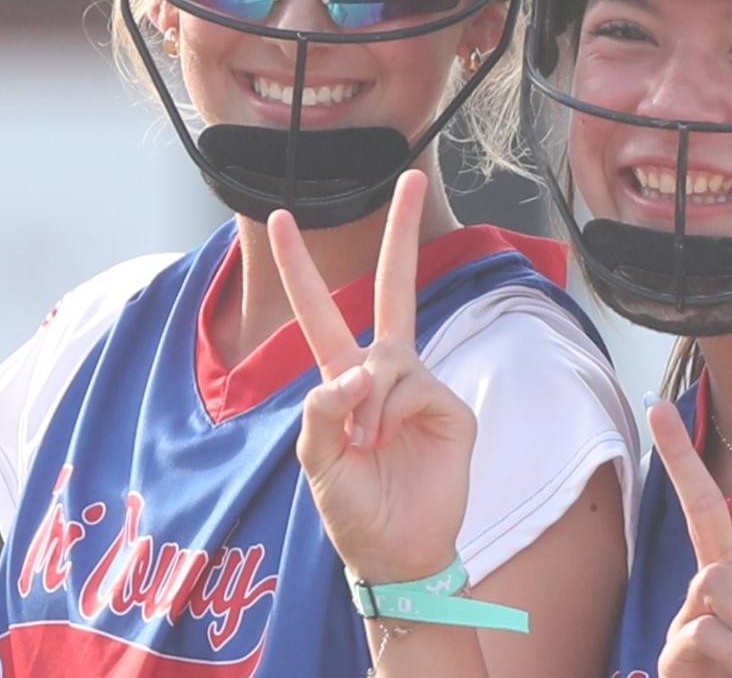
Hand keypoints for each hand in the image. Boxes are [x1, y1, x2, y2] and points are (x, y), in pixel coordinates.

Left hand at [269, 169, 476, 584]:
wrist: (399, 552)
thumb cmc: (354, 509)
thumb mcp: (316, 465)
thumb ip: (320, 415)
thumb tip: (354, 375)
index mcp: (342, 381)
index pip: (321, 312)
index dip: (300, 267)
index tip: (280, 219)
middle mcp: (383, 374)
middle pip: (395, 289)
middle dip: (403, 234)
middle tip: (412, 177)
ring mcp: (420, 387)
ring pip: (389, 362)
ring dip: (371, 404)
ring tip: (370, 447)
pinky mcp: (451, 406)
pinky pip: (418, 390)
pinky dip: (396, 414)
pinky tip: (393, 445)